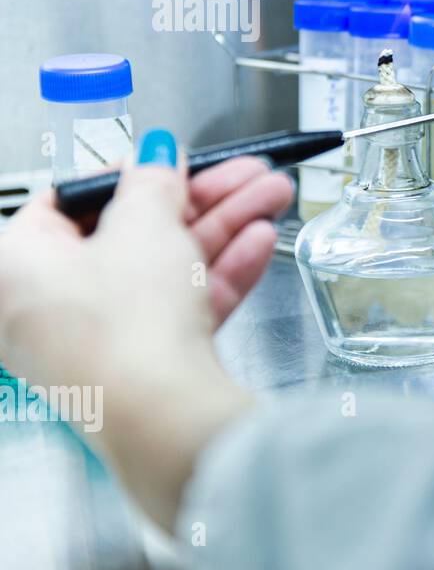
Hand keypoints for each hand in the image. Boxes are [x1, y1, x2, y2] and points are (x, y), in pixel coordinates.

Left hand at [0, 138, 291, 524]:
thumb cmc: (125, 323)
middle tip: (242, 174)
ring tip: (271, 198)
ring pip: (164, 269)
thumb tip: (153, 153)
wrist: (160, 415)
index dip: (130, 174)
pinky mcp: (142, 367)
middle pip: (130, 233)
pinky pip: (178, 308)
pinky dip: (218, 274)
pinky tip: (260, 245)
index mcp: (18, 264)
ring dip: (223, 229)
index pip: (71, 201)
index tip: (173, 161)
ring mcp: (96, 342)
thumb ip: (153, 181)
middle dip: (201, 199)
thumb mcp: (144, 224)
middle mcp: (46, 306)